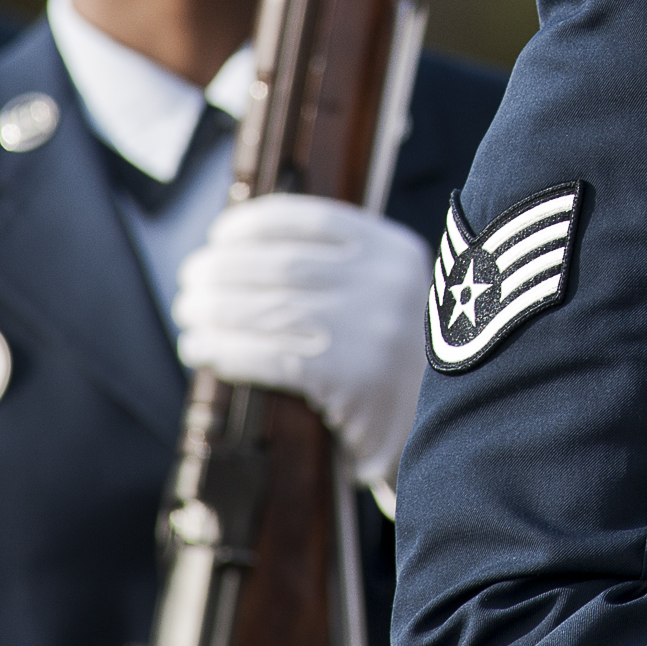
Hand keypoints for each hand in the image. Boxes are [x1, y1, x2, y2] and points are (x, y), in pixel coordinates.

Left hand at [174, 193, 430, 486]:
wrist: (456, 426)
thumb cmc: (404, 361)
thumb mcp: (394, 296)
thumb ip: (344, 269)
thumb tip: (246, 252)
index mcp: (396, 250)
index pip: (312, 220)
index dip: (255, 224)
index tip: (220, 234)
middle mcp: (389, 281)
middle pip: (282, 266)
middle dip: (223, 271)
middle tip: (190, 281)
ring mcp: (374, 329)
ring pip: (270, 309)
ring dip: (216, 311)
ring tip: (190, 316)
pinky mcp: (354, 378)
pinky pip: (272, 356)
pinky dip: (228, 350)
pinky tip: (204, 350)